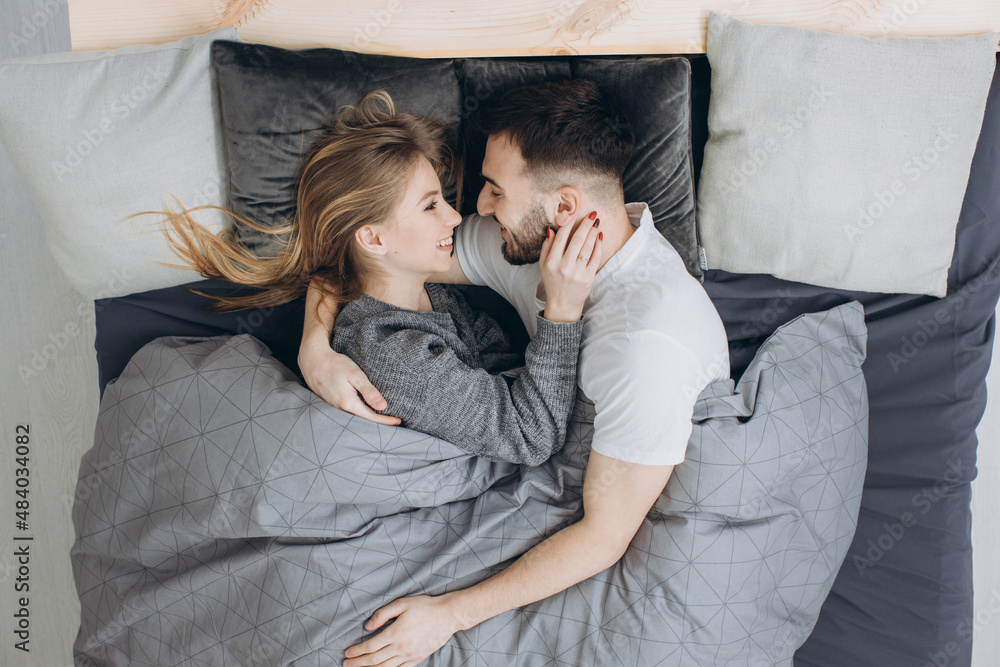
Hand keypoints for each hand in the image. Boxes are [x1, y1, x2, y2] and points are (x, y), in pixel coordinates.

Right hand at [298, 336, 401, 425]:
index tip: (399, 421)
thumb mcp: (355, 375)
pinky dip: (359, 411)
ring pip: (355, 415)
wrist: (312, 360)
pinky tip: (366, 407)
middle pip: (363, 419)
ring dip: (368, 416)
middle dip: (378, 421)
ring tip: (383, 416)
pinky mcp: (331, 401)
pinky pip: (348, 410)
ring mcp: (334, 406)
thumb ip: (369, 391)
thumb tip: (383, 407)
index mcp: (348, 403)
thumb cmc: (335, 364)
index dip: (386, 421)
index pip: (371, 417)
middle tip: (394, 421)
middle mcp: (340, 408)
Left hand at [343, 595, 461, 666]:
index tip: (347, 653)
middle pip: (375, 659)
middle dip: (358, 663)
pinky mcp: (417, 659)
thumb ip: (383, 614)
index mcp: (396, 633)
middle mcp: (401, 647)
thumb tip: (367, 626)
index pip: (371, 646)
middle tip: (346, 664)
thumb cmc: (425, 607)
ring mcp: (410, 655)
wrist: (448, 616)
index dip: (357, 651)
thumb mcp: (402, 603)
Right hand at [539, 210, 601, 322]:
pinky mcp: (588, 277)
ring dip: (593, 232)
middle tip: (592, 214)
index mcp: (552, 262)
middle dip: (585, 224)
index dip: (568, 223)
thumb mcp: (543, 265)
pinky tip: (599, 237)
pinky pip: (595, 258)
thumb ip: (546, 247)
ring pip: (587, 247)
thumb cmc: (553, 282)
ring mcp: (577, 272)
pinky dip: (598, 246)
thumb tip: (551, 229)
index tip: (574, 213)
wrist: (563, 303)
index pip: (561, 237)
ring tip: (596, 223)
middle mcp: (564, 266)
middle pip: (577, 240)